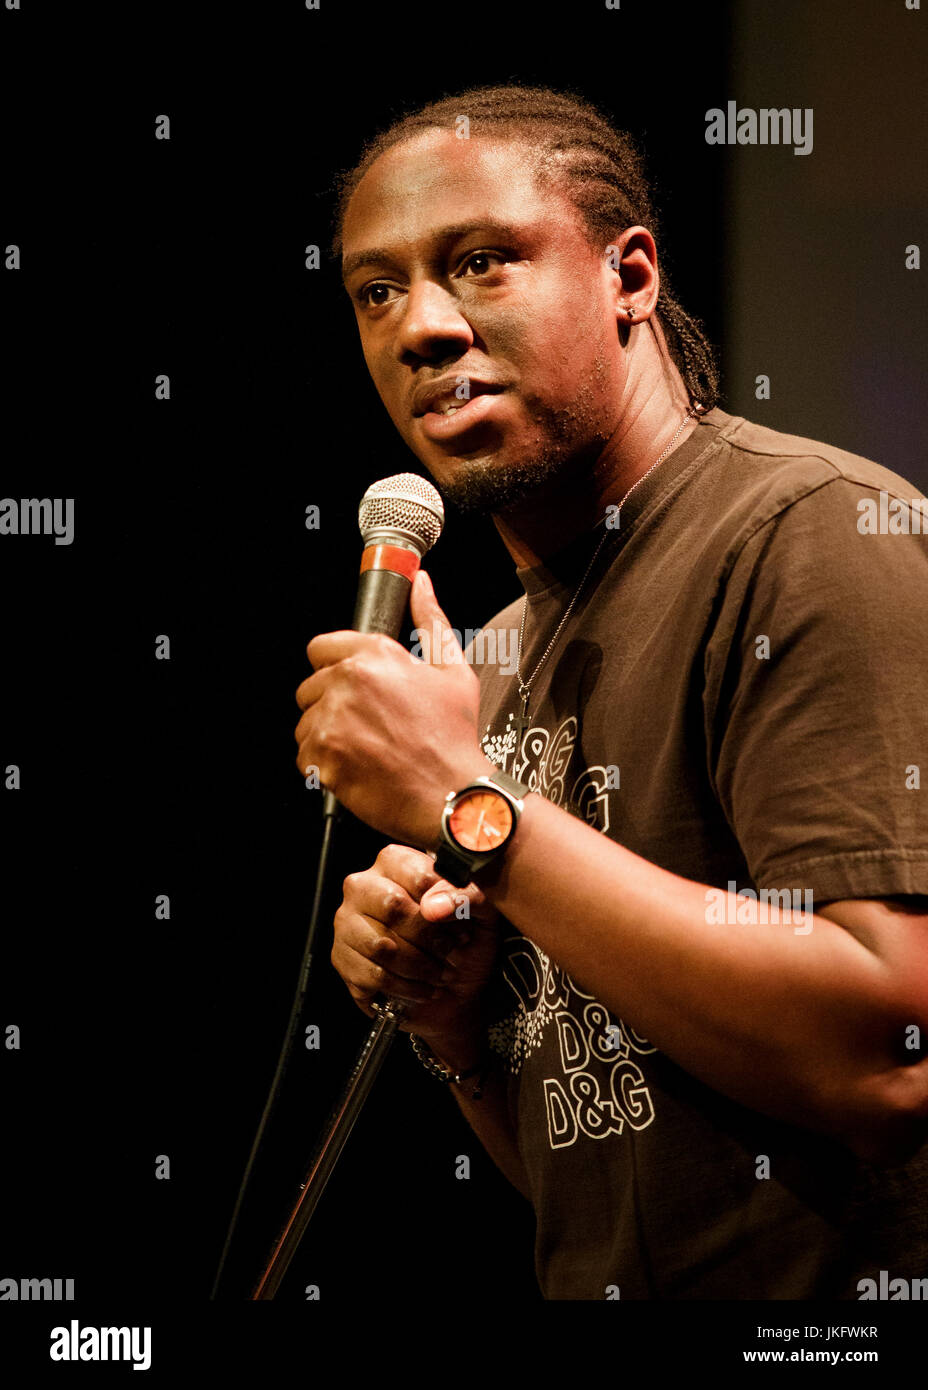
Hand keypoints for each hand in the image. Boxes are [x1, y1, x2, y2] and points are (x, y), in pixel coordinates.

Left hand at [294, 569, 494, 846]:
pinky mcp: (322, 757)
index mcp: (374, 655)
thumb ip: (431, 622)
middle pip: (309, 687)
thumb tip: (422, 584)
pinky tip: (357, 767)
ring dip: (328, 736)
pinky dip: (324, 765)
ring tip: (366, 748)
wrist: (452, 796)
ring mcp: (331, 721)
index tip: (352, 687)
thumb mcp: (453, 671)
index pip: (321, 647)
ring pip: (306, 722)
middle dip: (331, 704)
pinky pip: (305, 755)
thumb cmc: (454, 737)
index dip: (335, 667)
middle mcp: (347, 682)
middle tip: (368, 725)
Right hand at [332, 843, 501, 1055]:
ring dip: (420, 967)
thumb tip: (434, 905)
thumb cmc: (463, 942)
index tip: (463, 927)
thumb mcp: (481, 914)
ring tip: (440, 973)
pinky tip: (422, 988)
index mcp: (395, 862)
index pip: (417, 875)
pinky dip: (406, 987)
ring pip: (382, 946)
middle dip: (429, 937)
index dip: (444, 904)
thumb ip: (467, 896)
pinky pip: (373, 974)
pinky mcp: (341, 957)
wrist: (451, 990)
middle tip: (450, 951)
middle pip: (393, 906)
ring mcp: (346, 922)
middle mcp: (363, 885)